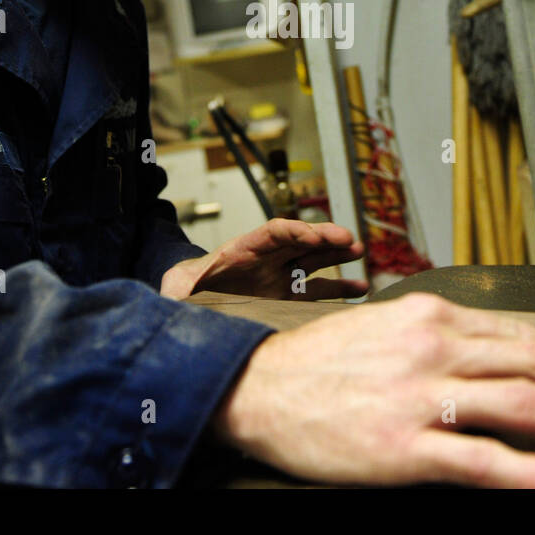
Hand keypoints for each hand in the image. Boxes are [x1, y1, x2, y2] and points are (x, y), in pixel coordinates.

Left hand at [160, 218, 368, 300]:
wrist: (192, 303)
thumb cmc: (186, 292)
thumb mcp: (176, 287)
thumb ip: (178, 287)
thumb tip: (174, 290)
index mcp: (242, 251)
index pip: (273, 232)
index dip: (295, 231)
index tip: (313, 235)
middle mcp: (266, 259)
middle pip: (300, 240)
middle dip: (325, 237)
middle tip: (349, 240)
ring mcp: (279, 275)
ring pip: (313, 258)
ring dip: (336, 254)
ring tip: (359, 253)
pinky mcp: (286, 295)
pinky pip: (317, 288)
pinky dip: (339, 287)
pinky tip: (360, 290)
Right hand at [210, 291, 534, 487]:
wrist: (257, 386)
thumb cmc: (321, 360)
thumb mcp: (388, 326)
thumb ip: (447, 334)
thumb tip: (505, 348)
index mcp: (431, 315)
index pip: (524, 331)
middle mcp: (434, 349)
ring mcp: (421, 398)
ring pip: (522, 406)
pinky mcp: (404, 448)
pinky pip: (482, 461)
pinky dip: (533, 472)